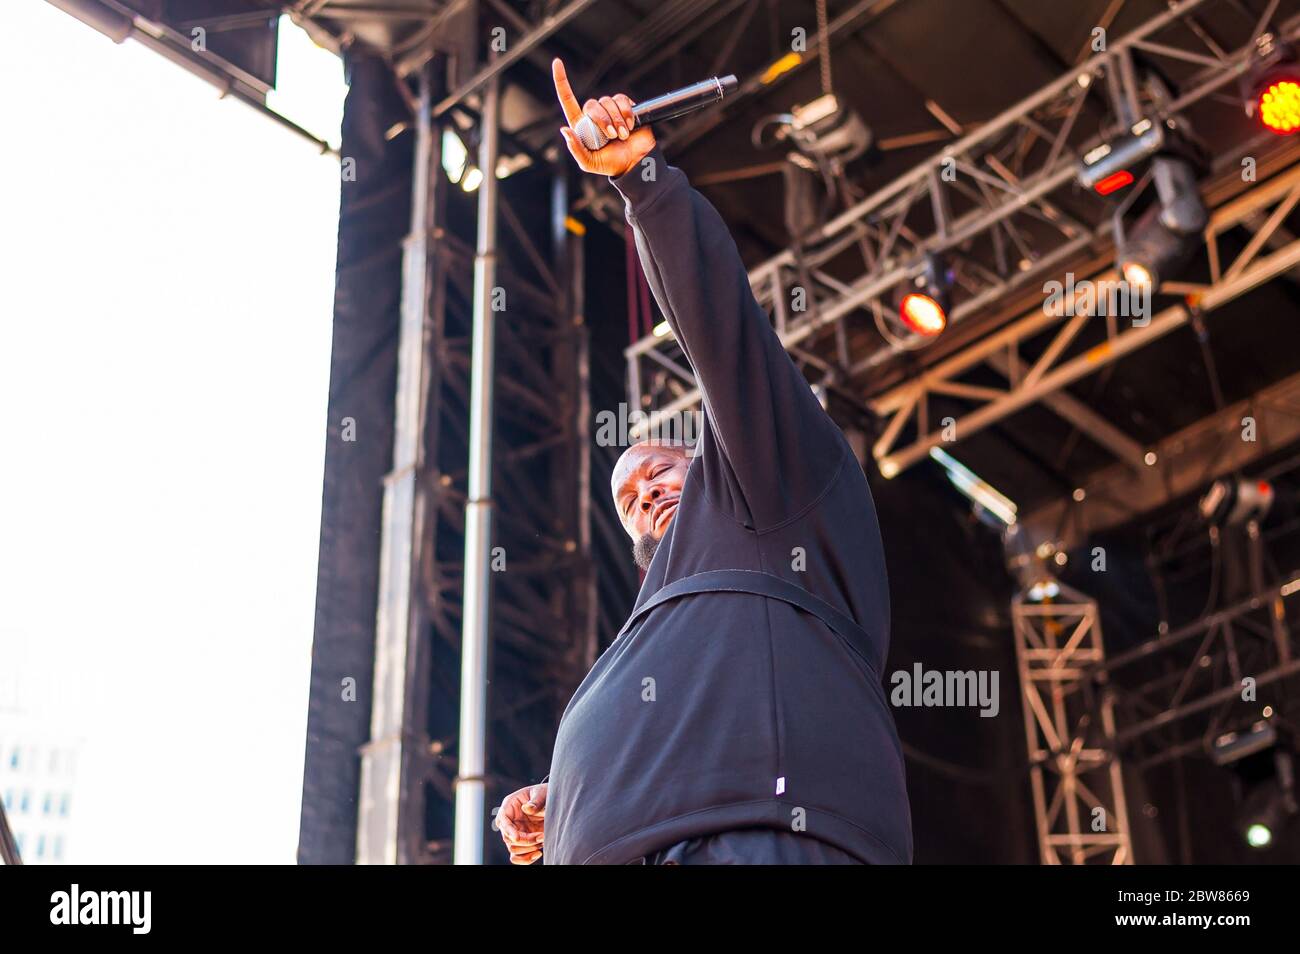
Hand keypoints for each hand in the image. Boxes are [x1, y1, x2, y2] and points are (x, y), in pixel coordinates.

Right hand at [496, 782, 546, 864]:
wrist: (553, 801)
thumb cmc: (544, 793)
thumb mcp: (542, 793)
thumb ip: (536, 801)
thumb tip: (526, 808)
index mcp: (510, 805)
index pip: (503, 819)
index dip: (508, 830)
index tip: (517, 838)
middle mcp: (509, 820)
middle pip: (508, 837)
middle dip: (525, 840)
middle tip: (541, 836)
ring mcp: (514, 832)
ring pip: (512, 848)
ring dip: (527, 849)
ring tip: (542, 841)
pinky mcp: (522, 841)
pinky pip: (517, 856)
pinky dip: (525, 859)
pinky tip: (538, 853)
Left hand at [553, 57, 655, 178]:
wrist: (635, 163)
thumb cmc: (610, 164)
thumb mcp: (589, 163)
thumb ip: (576, 149)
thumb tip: (565, 130)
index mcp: (581, 126)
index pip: (568, 100)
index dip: (561, 81)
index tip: (557, 62)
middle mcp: (594, 115)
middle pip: (592, 104)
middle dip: (603, 120)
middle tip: (612, 136)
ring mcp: (610, 110)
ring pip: (608, 102)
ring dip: (617, 120)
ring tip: (623, 135)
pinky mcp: (625, 107)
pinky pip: (622, 100)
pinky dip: (626, 113)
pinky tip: (630, 126)